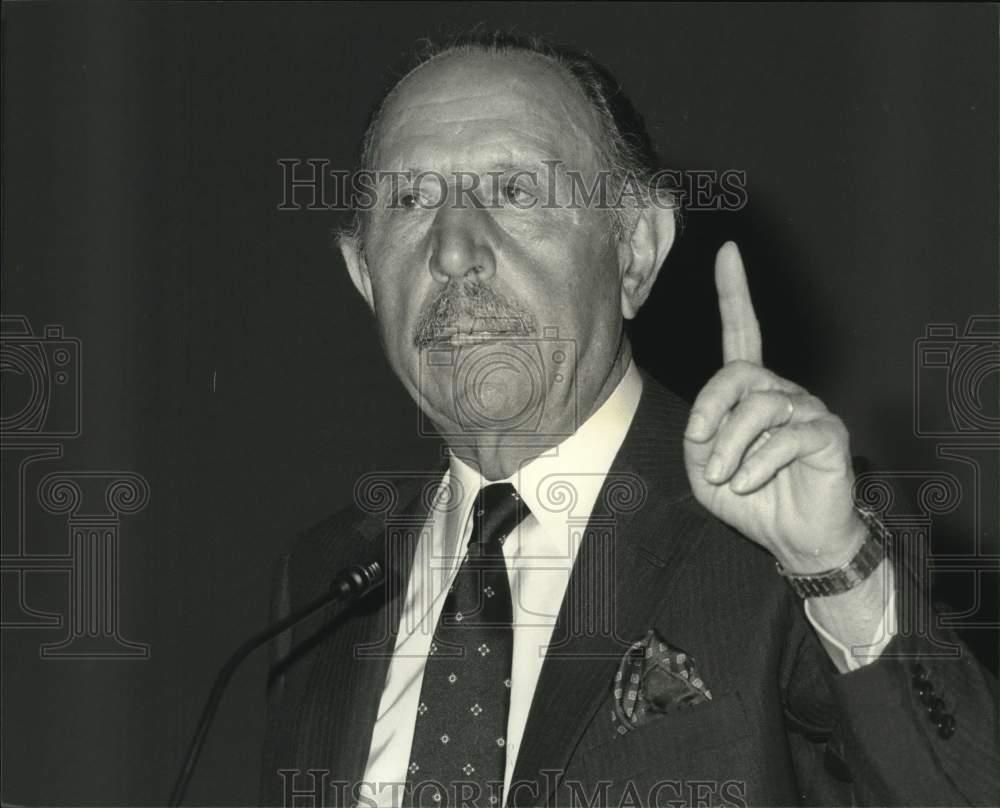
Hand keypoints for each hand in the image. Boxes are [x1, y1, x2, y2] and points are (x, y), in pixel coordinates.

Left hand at [683, 242, 867, 573]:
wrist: (793, 539)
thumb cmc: (750, 500)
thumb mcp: (705, 470)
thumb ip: (700, 437)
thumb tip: (708, 419)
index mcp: (751, 393)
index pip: (742, 333)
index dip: (735, 292)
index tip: (728, 251)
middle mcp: (782, 391)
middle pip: (739, 373)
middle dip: (710, 410)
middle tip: (701, 449)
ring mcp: (808, 409)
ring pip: (760, 407)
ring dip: (730, 446)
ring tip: (726, 476)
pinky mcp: (828, 434)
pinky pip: (785, 437)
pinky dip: (756, 464)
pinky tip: (748, 483)